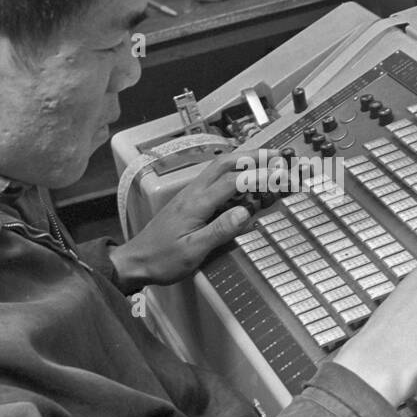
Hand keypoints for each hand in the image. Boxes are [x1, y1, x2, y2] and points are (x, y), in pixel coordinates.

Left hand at [110, 155, 262, 289]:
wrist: (136, 261)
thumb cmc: (162, 259)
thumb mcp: (192, 250)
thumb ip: (219, 231)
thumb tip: (245, 214)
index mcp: (196, 203)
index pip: (233, 181)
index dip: (258, 176)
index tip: (280, 174)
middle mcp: (193, 193)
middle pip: (225, 164)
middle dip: (252, 157)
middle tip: (276, 156)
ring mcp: (189, 195)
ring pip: (218, 169)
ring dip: (242, 162)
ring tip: (264, 162)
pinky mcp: (188, 201)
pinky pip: (213, 180)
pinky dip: (232, 173)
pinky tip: (241, 180)